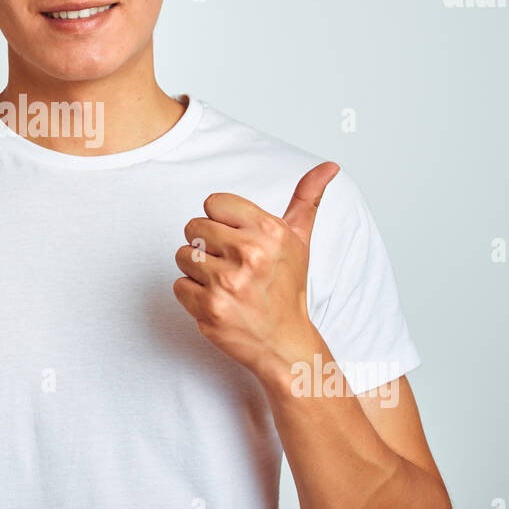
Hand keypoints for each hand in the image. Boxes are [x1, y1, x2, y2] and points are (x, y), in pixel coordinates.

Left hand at [173, 162, 340, 377]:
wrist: (285, 343)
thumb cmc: (287, 288)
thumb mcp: (300, 240)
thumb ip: (306, 199)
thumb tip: (330, 166)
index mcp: (269, 231)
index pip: (213, 202)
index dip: (220, 221)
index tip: (236, 240)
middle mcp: (250, 254)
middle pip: (193, 227)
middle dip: (207, 246)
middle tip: (230, 265)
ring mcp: (229, 283)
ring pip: (182, 255)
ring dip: (197, 270)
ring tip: (223, 283)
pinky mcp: (210, 308)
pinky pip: (178, 285)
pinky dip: (192, 295)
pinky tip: (217, 301)